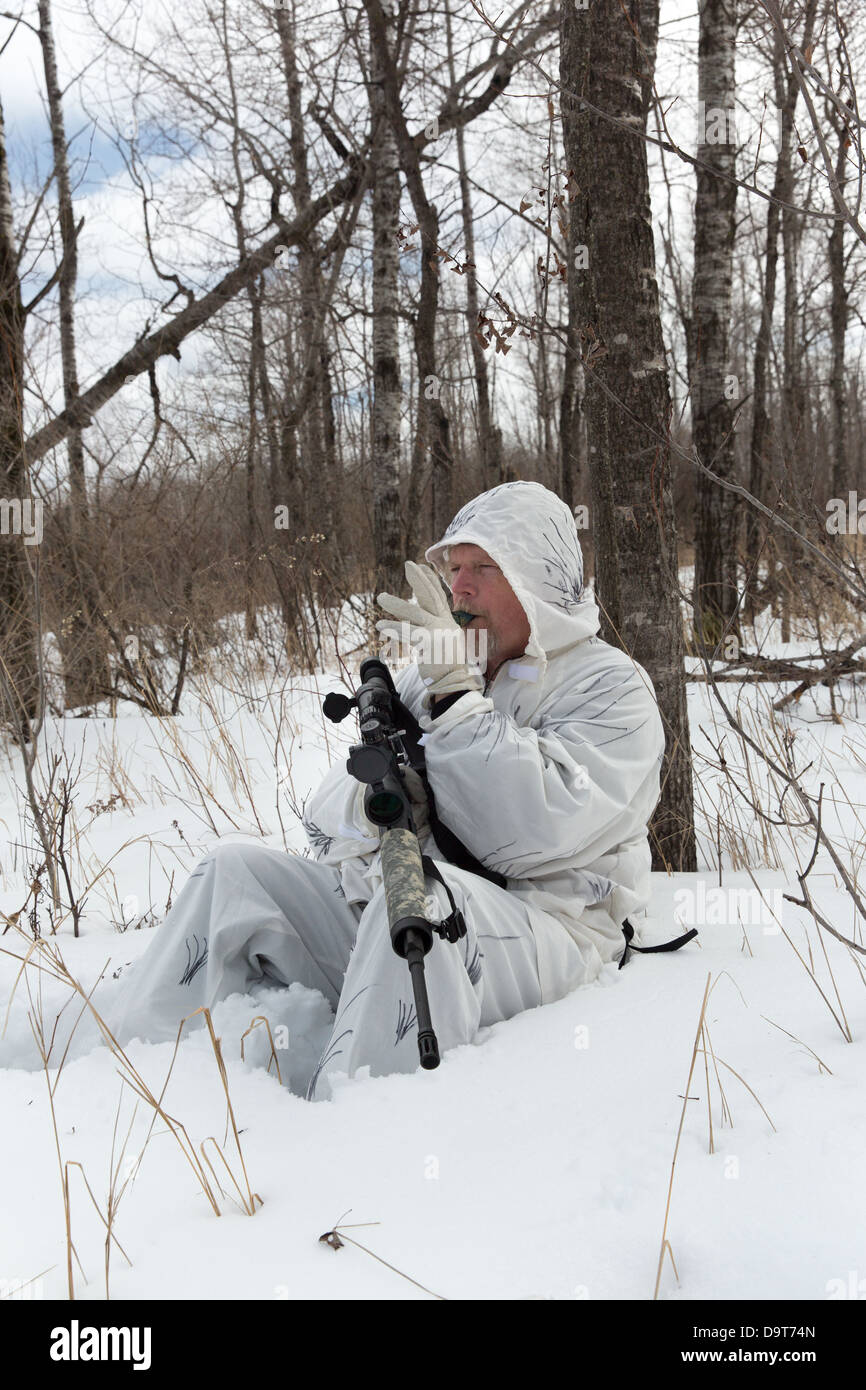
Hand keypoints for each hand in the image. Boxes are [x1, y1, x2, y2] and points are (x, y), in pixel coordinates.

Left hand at [376, 560, 483, 697]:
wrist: (455, 682)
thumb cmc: (448, 666)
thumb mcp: (447, 642)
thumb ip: (436, 629)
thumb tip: (423, 621)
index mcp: (448, 622)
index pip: (438, 596)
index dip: (430, 580)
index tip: (422, 566)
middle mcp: (444, 623)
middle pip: (430, 596)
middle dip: (419, 579)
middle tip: (408, 564)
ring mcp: (437, 632)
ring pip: (414, 613)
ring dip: (396, 604)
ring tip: (380, 597)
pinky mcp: (428, 643)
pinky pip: (407, 632)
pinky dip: (393, 628)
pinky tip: (381, 625)